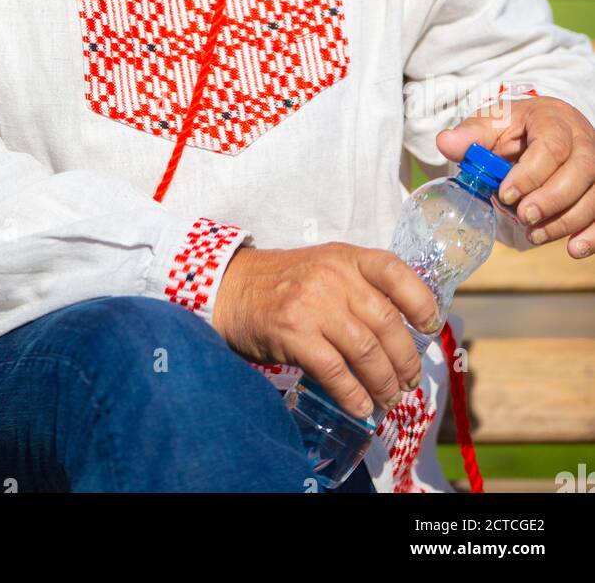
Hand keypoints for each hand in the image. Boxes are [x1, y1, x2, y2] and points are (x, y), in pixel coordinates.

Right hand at [212, 242, 440, 420]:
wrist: (232, 289)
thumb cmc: (286, 283)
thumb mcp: (325, 268)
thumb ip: (359, 287)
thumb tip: (404, 329)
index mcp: (345, 257)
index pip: (394, 272)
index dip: (420, 300)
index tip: (432, 327)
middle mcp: (332, 277)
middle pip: (386, 322)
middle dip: (405, 358)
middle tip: (411, 380)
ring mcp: (312, 305)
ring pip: (366, 351)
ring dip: (384, 381)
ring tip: (390, 397)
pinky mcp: (294, 333)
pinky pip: (334, 371)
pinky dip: (352, 394)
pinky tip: (361, 406)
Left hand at [436, 96, 594, 257]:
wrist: (540, 127)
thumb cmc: (515, 127)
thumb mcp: (491, 124)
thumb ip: (471, 135)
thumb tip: (446, 143)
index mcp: (553, 120)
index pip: (552, 145)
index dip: (531, 173)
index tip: (505, 193)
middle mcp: (583, 141)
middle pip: (582, 171)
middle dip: (552, 199)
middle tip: (523, 216)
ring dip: (566, 221)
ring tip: (534, 234)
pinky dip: (592, 235)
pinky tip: (573, 249)